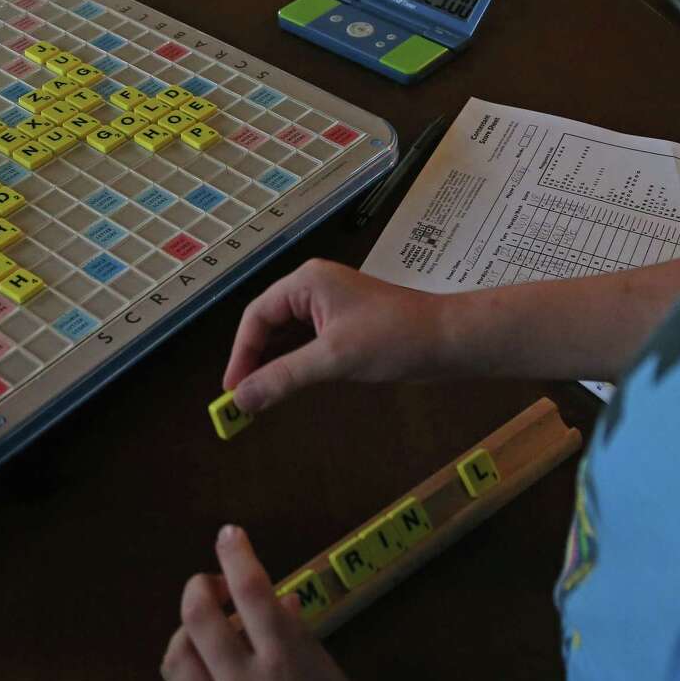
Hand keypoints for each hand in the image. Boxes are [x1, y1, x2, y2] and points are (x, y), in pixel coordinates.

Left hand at [158, 525, 360, 680]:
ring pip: (175, 656)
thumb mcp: (326, 673)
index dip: (237, 553)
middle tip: (214, 585)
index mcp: (283, 658)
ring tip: (204, 633)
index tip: (230, 533)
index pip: (251, 588)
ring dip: (186, 633)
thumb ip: (297, 636)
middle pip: (199, 615)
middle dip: (200, 587)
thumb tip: (279, 603)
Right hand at [224, 259, 446, 412]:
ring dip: (272, 364)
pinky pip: (306, 343)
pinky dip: (293, 364)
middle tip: (241, 399)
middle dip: (253, 360)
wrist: (447, 339)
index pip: (257, 316)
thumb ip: (284, 377)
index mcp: (307, 282)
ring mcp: (331, 306)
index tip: (232, 390)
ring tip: (258, 398)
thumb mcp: (333, 358)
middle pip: (268, 324)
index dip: (240, 354)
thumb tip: (242, 398)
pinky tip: (287, 386)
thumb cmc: (396, 336)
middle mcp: (315, 288)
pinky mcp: (344, 325)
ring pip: (286, 336)